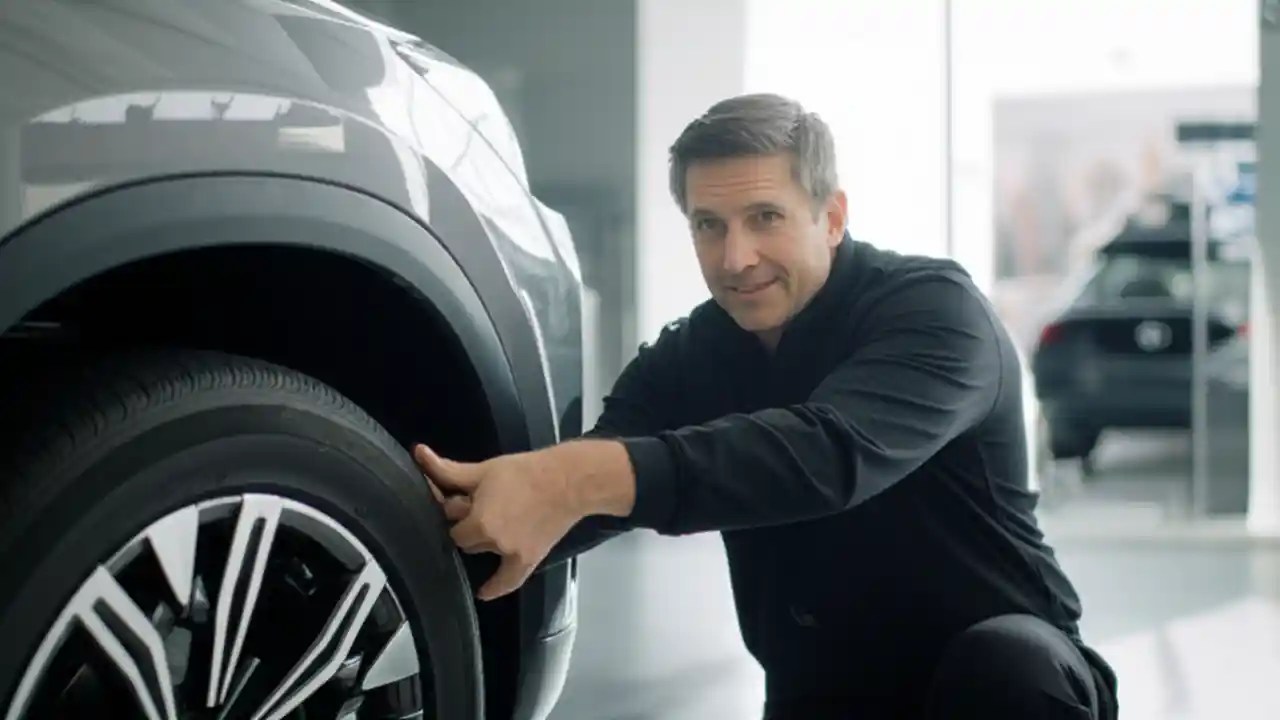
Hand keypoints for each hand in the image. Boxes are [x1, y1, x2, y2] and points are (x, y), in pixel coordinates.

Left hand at [413, 444, 584, 600]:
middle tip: (483, 506)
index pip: (451, 525)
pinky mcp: (528, 560)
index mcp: (478, 521)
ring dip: (484, 541)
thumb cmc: (524, 471)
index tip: (464, 500)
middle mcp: (492, 542)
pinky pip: (507, 582)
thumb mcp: (484, 470)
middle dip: (469, 525)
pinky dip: (494, 588)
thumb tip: (418, 452)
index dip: (456, 512)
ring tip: (497, 521)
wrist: (568, 481)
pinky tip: (482, 593)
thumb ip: (448, 470)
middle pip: (465, 540)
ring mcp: (510, 554)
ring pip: (483, 552)